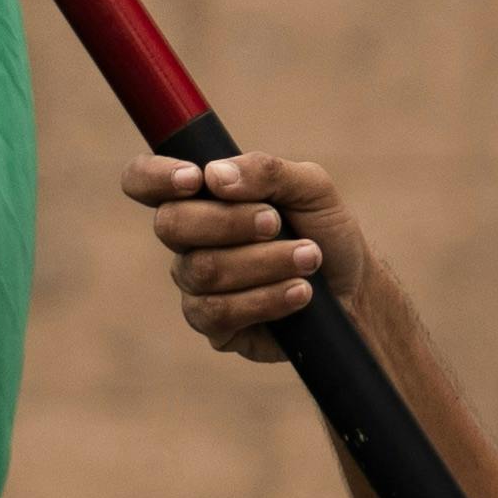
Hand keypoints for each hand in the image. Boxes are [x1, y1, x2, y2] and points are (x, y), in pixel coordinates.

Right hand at [126, 148, 371, 363]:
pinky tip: (301, 292)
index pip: (143, 181)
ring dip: (264, 262)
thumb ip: (266, 171)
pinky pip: (220, 312)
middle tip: (278, 223)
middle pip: (171, 225)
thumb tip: (215, 175)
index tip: (194, 179)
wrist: (354, 288)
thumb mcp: (310, 187)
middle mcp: (189, 240)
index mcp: (201, 196)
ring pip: (204, 269)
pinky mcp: (215, 326)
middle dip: (230, 221)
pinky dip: (267, 298)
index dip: (153, 178)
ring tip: (310, 258)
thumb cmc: (324, 230)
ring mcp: (197, 285)